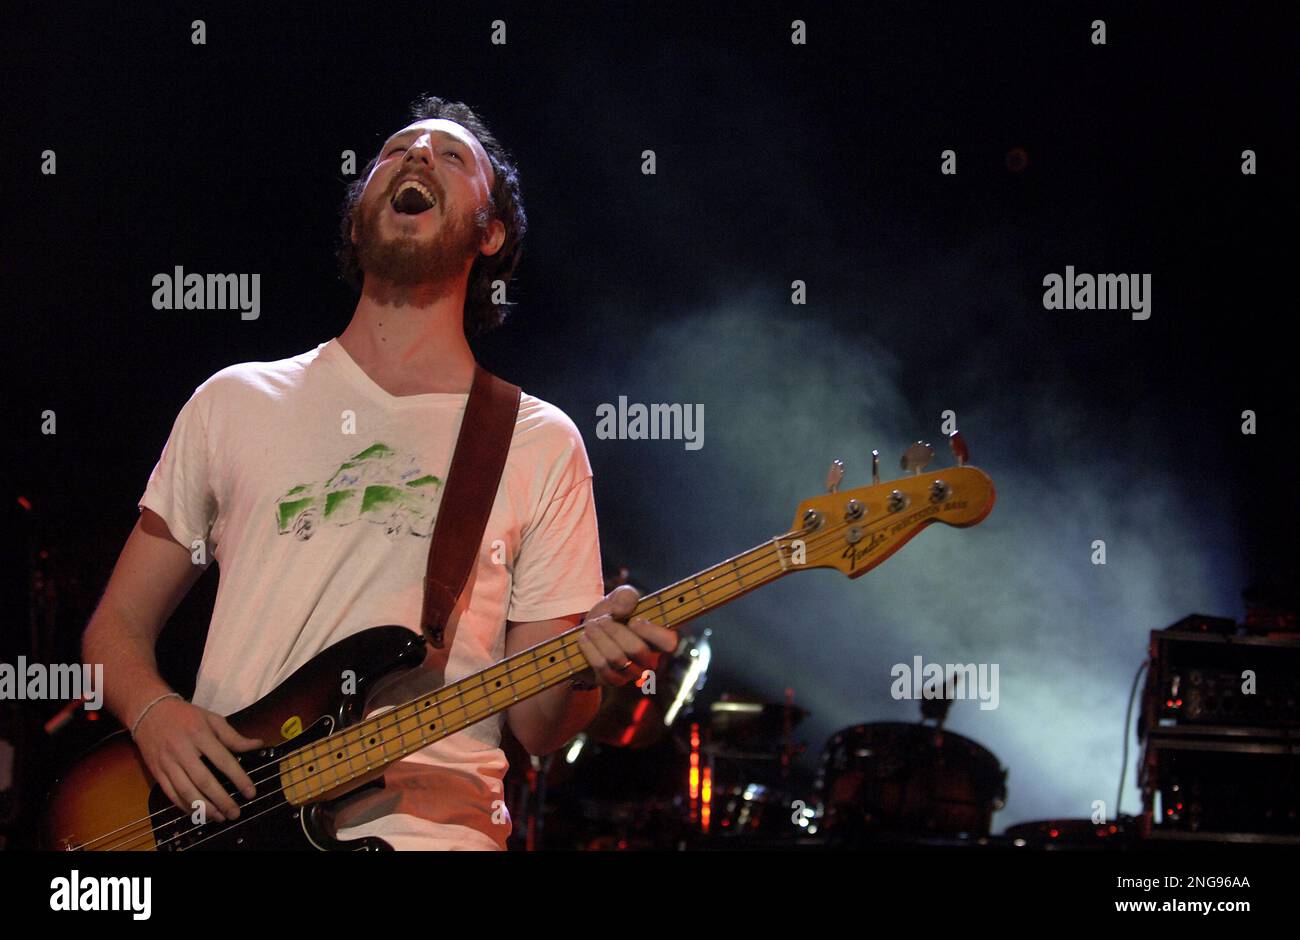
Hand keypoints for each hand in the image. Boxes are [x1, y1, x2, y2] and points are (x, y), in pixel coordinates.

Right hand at [131, 698, 263, 821]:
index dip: (238, 778)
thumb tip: (257, 744)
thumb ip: (233, 736)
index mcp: (200, 734)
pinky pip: (171, 794)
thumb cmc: (185, 716)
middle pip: (203, 780)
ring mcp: (167, 763)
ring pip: (185, 791)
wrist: (149, 712)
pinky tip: (198, 812)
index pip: (223, 760)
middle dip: (221, 799)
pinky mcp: (157, 772)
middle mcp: (182, 750)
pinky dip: (185, 806)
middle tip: (235, 813)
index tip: (250, 792)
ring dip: (203, 808)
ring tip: (219, 817)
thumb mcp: (212, 719)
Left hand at [575, 584, 676, 687]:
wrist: (589, 631)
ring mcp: (631, 672)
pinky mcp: (612, 680)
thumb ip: (626, 595)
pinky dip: (590, 649)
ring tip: (591, 625)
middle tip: (602, 619)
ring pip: (616, 658)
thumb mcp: (620, 597)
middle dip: (615, 630)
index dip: (653, 633)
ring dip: (599, 637)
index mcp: (658, 638)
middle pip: (637, 649)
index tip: (634, 621)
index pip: (670, 643)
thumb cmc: (613, 614)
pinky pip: (601, 666)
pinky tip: (585, 639)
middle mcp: (648, 659)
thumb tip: (621, 610)